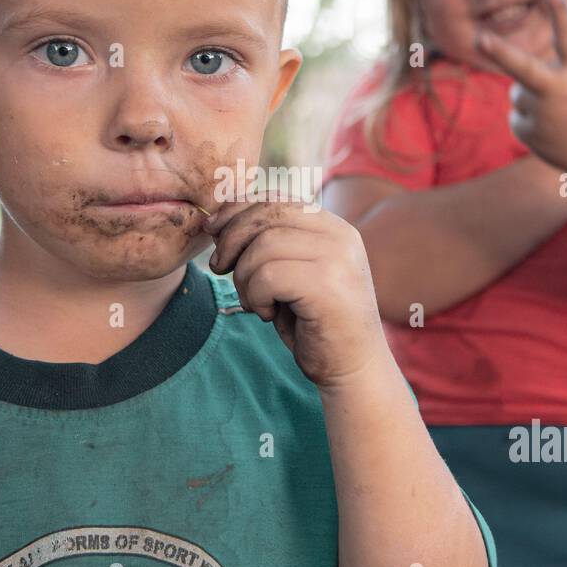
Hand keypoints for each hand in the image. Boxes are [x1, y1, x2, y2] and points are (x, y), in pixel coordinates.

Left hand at [202, 193, 386, 389]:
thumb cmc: (314, 323)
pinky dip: (256, 296)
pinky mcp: (327, 285)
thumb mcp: (290, 273)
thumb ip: (268, 243)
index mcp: (333, 227)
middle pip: (267, 214)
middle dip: (231, 240)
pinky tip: (267, 314)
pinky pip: (267, 276)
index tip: (213, 232)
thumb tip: (217, 221)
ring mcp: (337, 258)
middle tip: (220, 268)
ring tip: (255, 301)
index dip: (237, 210)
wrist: (353, 368)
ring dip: (244, 277)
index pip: (276, 198)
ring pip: (263, 246)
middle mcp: (340, 235)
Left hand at [476, 0, 566, 179]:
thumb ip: (553, 75)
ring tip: (559, 114)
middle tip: (478, 38)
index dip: (561, 12)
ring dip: (531, 98)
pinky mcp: (530, 134)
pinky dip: (530, 121)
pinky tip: (552, 130)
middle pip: (525, 69)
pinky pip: (517, 116)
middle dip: (500, 52)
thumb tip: (515, 89)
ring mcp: (543, 115)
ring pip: (518, 93)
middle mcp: (559, 93)